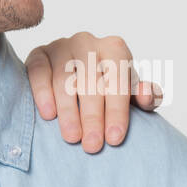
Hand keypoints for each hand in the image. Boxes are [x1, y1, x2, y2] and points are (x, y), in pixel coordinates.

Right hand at [24, 32, 162, 152]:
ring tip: (72, 137)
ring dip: (69, 110)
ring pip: (64, 77)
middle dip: (93, 116)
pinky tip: (48, 114)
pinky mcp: (38, 54)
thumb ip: (145, 96)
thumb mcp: (130, 95)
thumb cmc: (108, 91)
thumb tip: (147, 95)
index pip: (117, 79)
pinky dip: (42, 92)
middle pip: (91, 80)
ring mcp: (60, 45)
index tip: (114, 138)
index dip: (117, 110)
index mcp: (114, 48)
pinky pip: (39, 71)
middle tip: (92, 145)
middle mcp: (87, 42)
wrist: (76, 78)